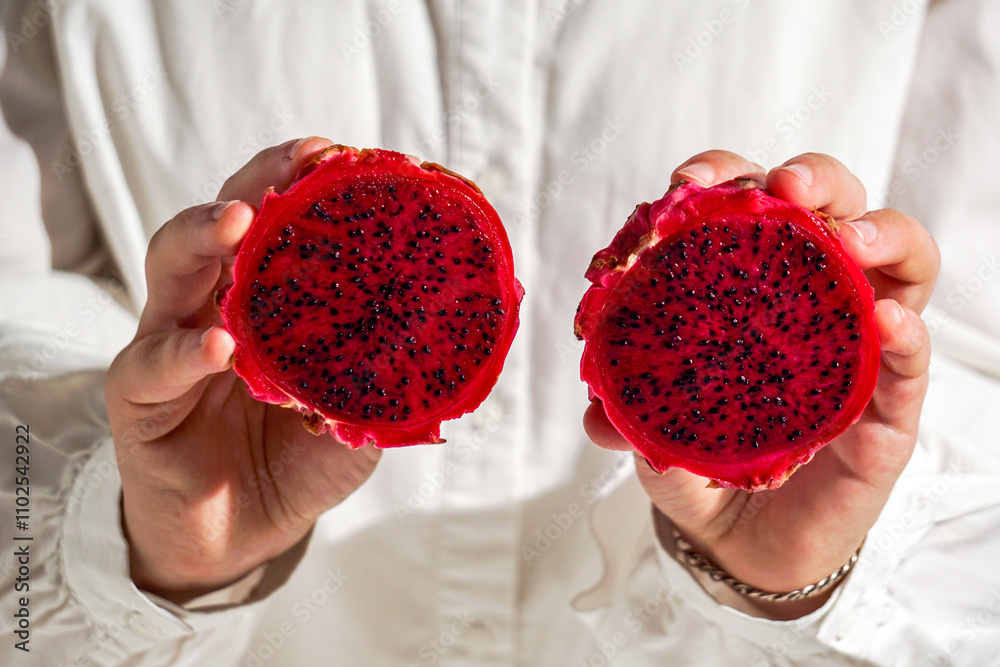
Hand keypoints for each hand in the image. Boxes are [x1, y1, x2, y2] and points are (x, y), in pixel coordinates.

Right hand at [106, 137, 380, 602]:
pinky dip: (183, 352)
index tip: (342, 155)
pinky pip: (152, 366)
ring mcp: (170, 344)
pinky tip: (217, 346)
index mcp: (265, 301)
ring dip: (204, 236)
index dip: (302, 183)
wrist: (242, 534)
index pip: (277, 223)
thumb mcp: (356, 414)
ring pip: (171, 268)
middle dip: (257, 182)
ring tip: (241, 222)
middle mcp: (214, 306)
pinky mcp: (140, 398)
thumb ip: (384, 378)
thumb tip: (441, 342)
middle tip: (299, 161)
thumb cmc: (297, 460)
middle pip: (222, 223)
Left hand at [585, 151, 939, 617]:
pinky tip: (886, 321)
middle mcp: (814, 306)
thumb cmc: (708, 470)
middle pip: (835, 211)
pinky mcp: (890, 409)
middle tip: (785, 189)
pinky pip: (911, 363)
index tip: (688, 184)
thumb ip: (633, 421)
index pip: (752, 211)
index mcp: (754, 293)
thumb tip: (596, 415)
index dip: (726, 179)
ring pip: (899, 263)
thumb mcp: (660, 440)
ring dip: (878, 233)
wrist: (747, 547)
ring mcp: (859, 350)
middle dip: (815, 180)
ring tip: (845, 240)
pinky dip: (905, 336)